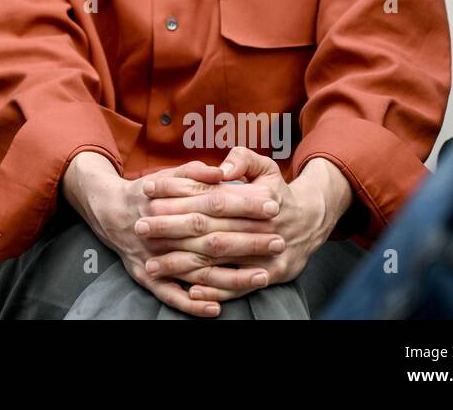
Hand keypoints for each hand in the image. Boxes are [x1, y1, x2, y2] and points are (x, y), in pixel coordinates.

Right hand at [61, 151, 271, 317]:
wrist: (108, 210)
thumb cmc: (146, 193)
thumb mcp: (167, 175)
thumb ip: (194, 172)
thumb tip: (221, 172)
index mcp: (169, 203)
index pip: (214, 204)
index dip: (245, 205)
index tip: (273, 205)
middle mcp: (163, 231)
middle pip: (212, 238)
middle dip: (248, 240)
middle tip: (279, 240)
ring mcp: (155, 257)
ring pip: (197, 271)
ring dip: (232, 275)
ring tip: (263, 275)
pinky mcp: (147, 276)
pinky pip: (171, 295)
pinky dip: (193, 305)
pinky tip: (216, 309)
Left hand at [148, 147, 335, 305]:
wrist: (313, 221)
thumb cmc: (278, 191)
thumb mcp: (265, 166)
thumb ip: (243, 160)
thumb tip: (221, 169)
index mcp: (256, 199)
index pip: (210, 197)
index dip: (178, 193)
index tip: (147, 190)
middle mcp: (260, 229)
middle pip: (208, 232)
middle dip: (170, 230)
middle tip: (139, 227)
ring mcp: (265, 256)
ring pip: (217, 263)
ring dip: (182, 266)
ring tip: (151, 265)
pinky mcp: (269, 275)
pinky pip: (237, 288)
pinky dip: (213, 292)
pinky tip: (188, 291)